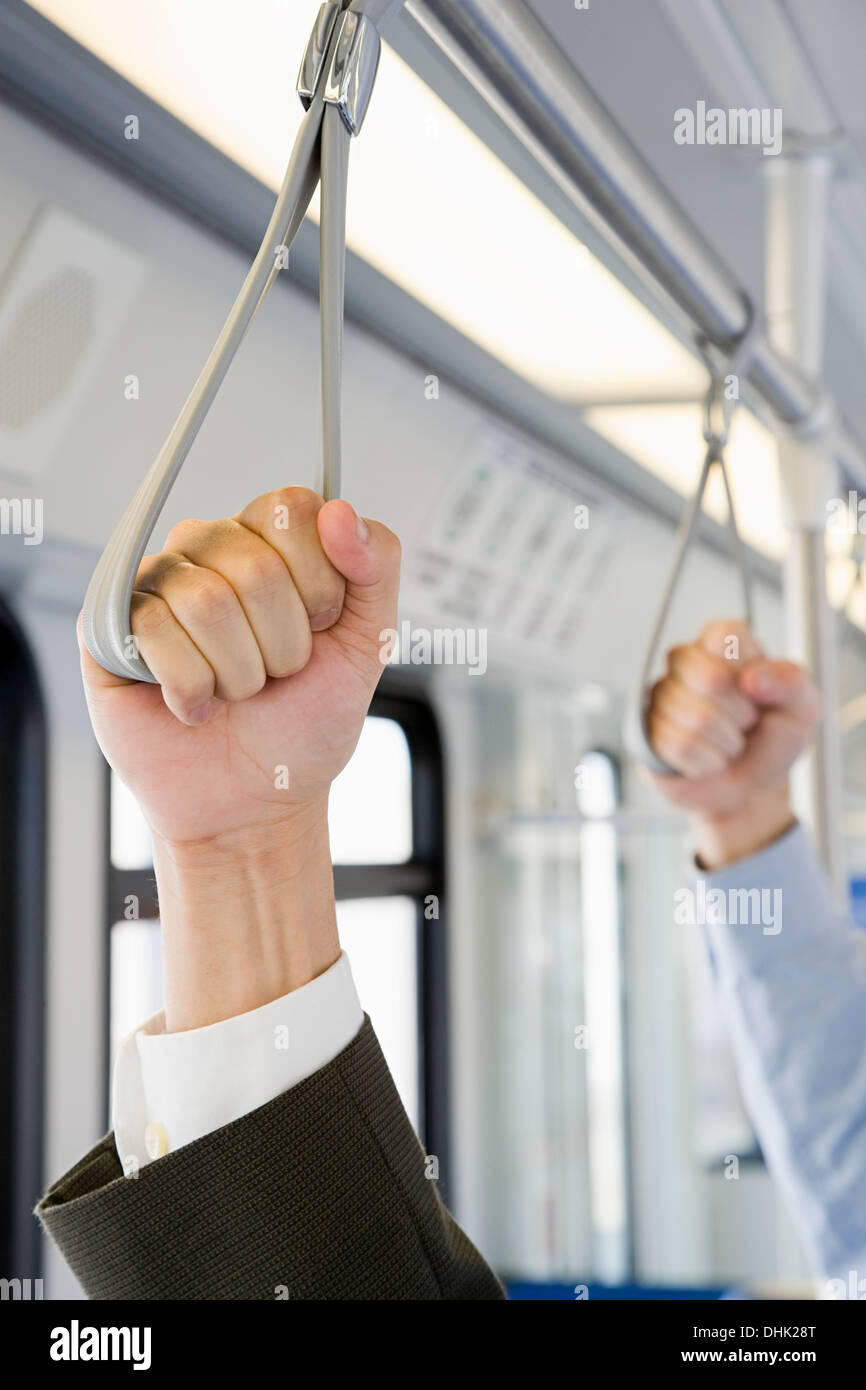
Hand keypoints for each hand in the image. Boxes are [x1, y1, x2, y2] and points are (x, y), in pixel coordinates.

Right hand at [79, 486, 399, 845]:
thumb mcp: (368, 644)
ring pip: (204, 600)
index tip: (320, 627)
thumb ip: (376, 567)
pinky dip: (191, 687)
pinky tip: (193, 704)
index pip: (293, 509)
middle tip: (274, 674)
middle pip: (254, 564)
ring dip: (237, 672)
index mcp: (268, 540)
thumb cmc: (304, 724)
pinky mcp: (109, 626)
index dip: (318, 584)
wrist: (255, 803)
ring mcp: (155, 584)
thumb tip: (340, 513)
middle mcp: (207, 548)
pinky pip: (152, 629)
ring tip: (233, 690)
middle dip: (282, 644)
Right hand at [647, 620, 820, 867]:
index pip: (726, 636)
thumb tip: (752, 678)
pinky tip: (710, 760)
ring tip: (729, 744)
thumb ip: (790, 681)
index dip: (748, 669)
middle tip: (746, 723)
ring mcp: (660, 697)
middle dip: (742, 714)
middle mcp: (685, 662)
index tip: (759, 690)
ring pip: (697, 718)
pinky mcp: (646, 733)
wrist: (751, 789)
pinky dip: (708, 762)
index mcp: (721, 643)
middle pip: (711, 678)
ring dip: (727, 743)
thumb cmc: (773, 739)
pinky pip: (680, 746)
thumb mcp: (802, 708)